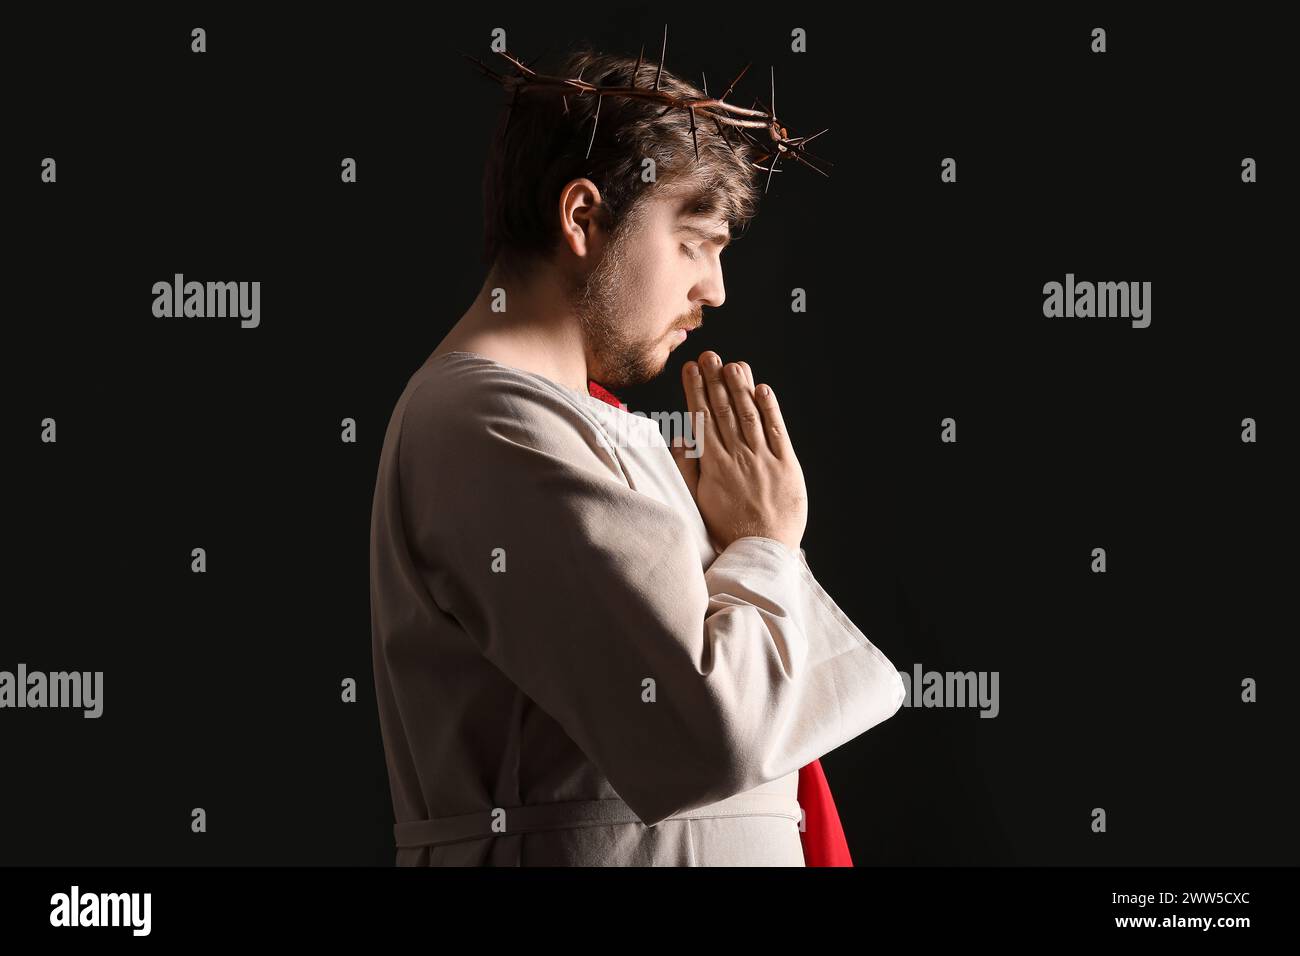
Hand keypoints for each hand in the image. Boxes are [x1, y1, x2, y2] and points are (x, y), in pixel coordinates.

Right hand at [668, 351, 807, 554]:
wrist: (760, 550)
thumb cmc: (726, 529)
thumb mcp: (696, 499)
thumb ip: (687, 466)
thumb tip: (678, 437)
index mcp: (713, 464)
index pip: (702, 418)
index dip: (696, 390)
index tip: (691, 368)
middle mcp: (737, 456)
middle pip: (724, 410)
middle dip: (715, 380)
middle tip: (710, 355)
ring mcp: (763, 459)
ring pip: (749, 415)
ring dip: (740, 387)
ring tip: (733, 364)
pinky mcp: (786, 465)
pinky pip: (778, 431)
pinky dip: (770, 409)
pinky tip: (763, 389)